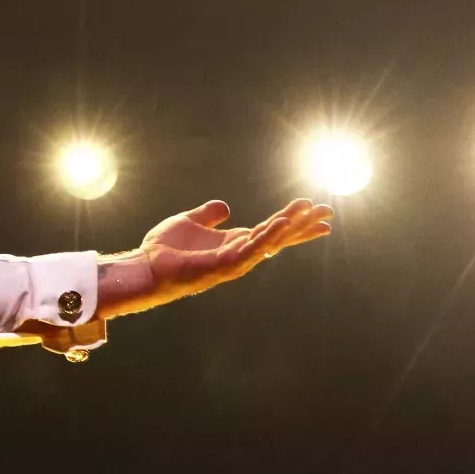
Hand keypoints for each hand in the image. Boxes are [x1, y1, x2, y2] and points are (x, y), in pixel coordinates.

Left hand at [96, 199, 333, 318]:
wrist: (145, 266)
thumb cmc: (164, 249)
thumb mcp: (188, 222)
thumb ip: (208, 215)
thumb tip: (225, 207)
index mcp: (235, 242)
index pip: (272, 230)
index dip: (295, 221)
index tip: (317, 209)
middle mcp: (240, 253)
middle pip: (280, 237)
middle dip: (304, 225)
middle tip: (329, 212)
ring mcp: (234, 261)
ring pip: (270, 242)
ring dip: (291, 228)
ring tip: (310, 213)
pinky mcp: (224, 265)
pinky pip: (251, 250)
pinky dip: (267, 238)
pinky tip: (280, 225)